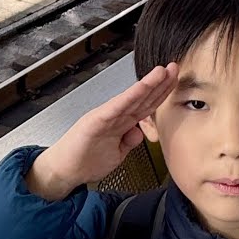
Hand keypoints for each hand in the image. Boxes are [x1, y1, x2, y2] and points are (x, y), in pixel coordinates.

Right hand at [26, 63, 178, 200]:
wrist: (64, 171)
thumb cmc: (85, 161)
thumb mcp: (117, 154)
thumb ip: (129, 141)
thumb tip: (139, 131)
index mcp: (121, 123)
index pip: (146, 106)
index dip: (161, 93)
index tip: (175, 81)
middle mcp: (114, 116)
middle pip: (143, 98)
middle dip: (160, 84)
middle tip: (174, 68)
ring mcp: (105, 117)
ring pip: (131, 98)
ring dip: (148, 85)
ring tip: (161, 72)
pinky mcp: (95, 121)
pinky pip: (116, 107)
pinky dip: (129, 97)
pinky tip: (140, 88)